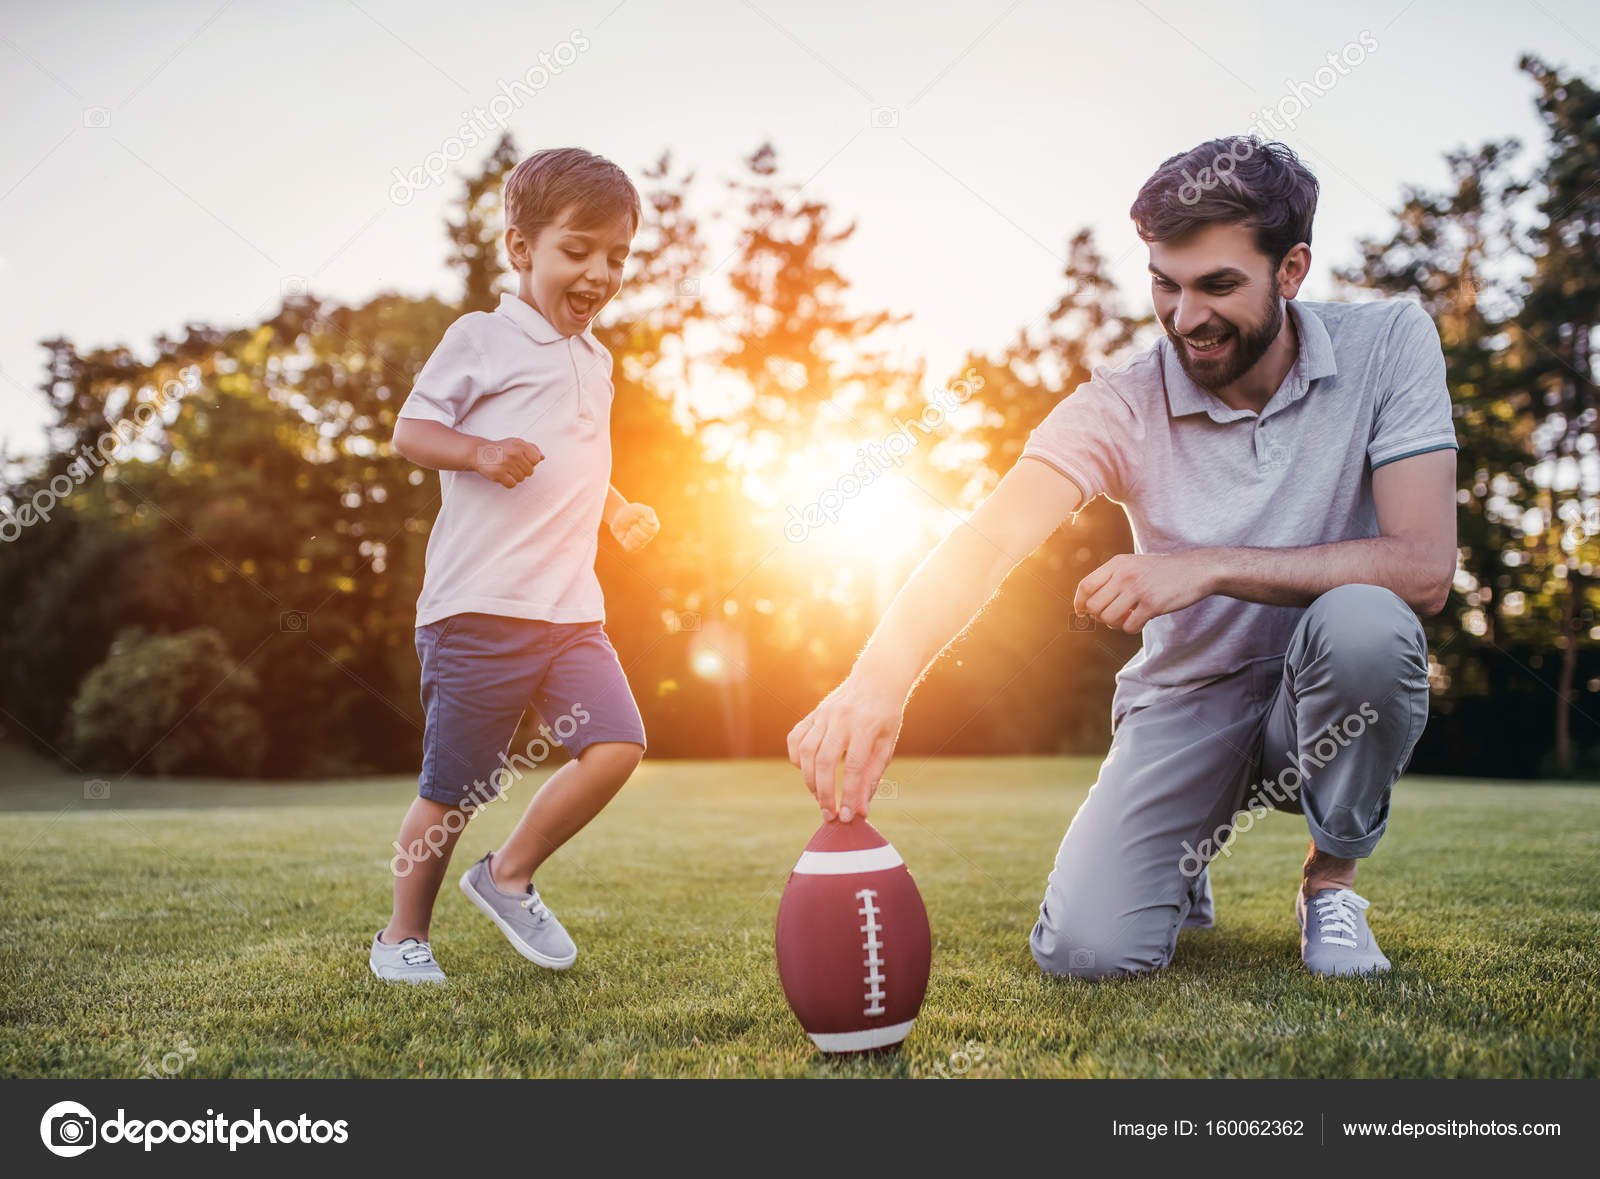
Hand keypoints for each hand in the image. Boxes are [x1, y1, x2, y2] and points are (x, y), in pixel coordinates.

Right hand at [472, 437, 543, 487]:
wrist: (479, 452)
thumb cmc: (501, 448)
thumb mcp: (517, 443)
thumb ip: (532, 448)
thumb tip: (542, 457)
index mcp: (520, 445)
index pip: (536, 459)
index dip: (530, 462)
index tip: (522, 460)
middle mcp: (514, 453)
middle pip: (530, 471)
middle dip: (522, 471)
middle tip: (512, 466)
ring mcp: (506, 463)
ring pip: (521, 479)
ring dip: (515, 477)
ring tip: (506, 470)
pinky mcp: (498, 473)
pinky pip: (512, 484)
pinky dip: (508, 482)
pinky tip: (503, 476)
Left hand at [610, 503, 659, 551]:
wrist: (617, 516)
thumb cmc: (630, 512)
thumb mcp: (639, 508)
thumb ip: (649, 512)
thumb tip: (653, 522)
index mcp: (654, 527)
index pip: (653, 531)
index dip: (644, 525)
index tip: (640, 519)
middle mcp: (649, 536)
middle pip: (644, 538)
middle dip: (635, 529)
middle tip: (633, 525)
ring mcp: (641, 543)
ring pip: (637, 544)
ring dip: (630, 535)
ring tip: (629, 531)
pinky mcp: (632, 548)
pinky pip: (630, 549)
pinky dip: (626, 542)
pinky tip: (626, 537)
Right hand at [786, 675, 903, 822]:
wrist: (876, 679)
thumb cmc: (885, 716)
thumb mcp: (887, 744)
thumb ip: (872, 776)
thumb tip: (860, 810)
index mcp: (866, 726)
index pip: (854, 767)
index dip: (848, 795)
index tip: (846, 817)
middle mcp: (841, 719)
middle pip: (825, 761)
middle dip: (824, 793)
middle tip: (829, 814)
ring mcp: (823, 714)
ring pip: (807, 751)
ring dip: (809, 780)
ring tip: (820, 797)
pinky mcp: (813, 714)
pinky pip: (795, 738)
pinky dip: (796, 757)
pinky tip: (807, 770)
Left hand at [1074, 551, 1216, 632]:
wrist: (1196, 570)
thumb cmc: (1161, 571)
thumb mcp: (1133, 565)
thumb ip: (1112, 578)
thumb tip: (1087, 605)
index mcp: (1117, 563)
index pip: (1085, 585)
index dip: (1079, 602)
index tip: (1082, 612)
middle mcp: (1124, 575)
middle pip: (1094, 605)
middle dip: (1099, 616)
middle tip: (1113, 615)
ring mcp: (1138, 589)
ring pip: (1109, 618)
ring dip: (1115, 624)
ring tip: (1128, 618)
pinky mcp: (1153, 604)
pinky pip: (1129, 626)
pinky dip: (1132, 628)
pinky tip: (1141, 620)